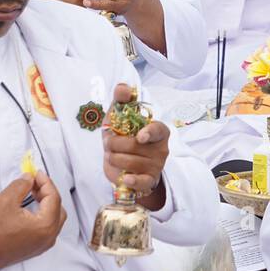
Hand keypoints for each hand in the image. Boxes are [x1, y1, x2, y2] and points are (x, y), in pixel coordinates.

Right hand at [0, 172, 66, 270]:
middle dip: (48, 192)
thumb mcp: (5, 200)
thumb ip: (21, 185)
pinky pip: (49, 226)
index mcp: (45, 225)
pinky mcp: (38, 247)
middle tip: (35, 182)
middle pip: (58, 207)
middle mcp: (50, 236)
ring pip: (55, 217)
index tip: (36, 173)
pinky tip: (32, 207)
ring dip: (46, 203)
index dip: (45, 182)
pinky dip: (44, 214)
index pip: (53, 197)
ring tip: (33, 192)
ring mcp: (45, 243)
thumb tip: (30, 178)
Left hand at [102, 83, 168, 209]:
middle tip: (109, 143)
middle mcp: (160, 148)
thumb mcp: (120, 116)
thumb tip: (124, 88)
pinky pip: (142, 182)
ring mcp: (156, 165)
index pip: (157, 130)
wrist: (121, 162)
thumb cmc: (123, 135)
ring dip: (114, 158)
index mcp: (157, 130)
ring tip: (112, 156)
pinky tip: (125, 178)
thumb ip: (122, 99)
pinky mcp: (149, 180)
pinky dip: (132, 181)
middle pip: (134, 146)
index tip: (140, 137)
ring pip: (130, 162)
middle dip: (114, 144)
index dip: (149, 132)